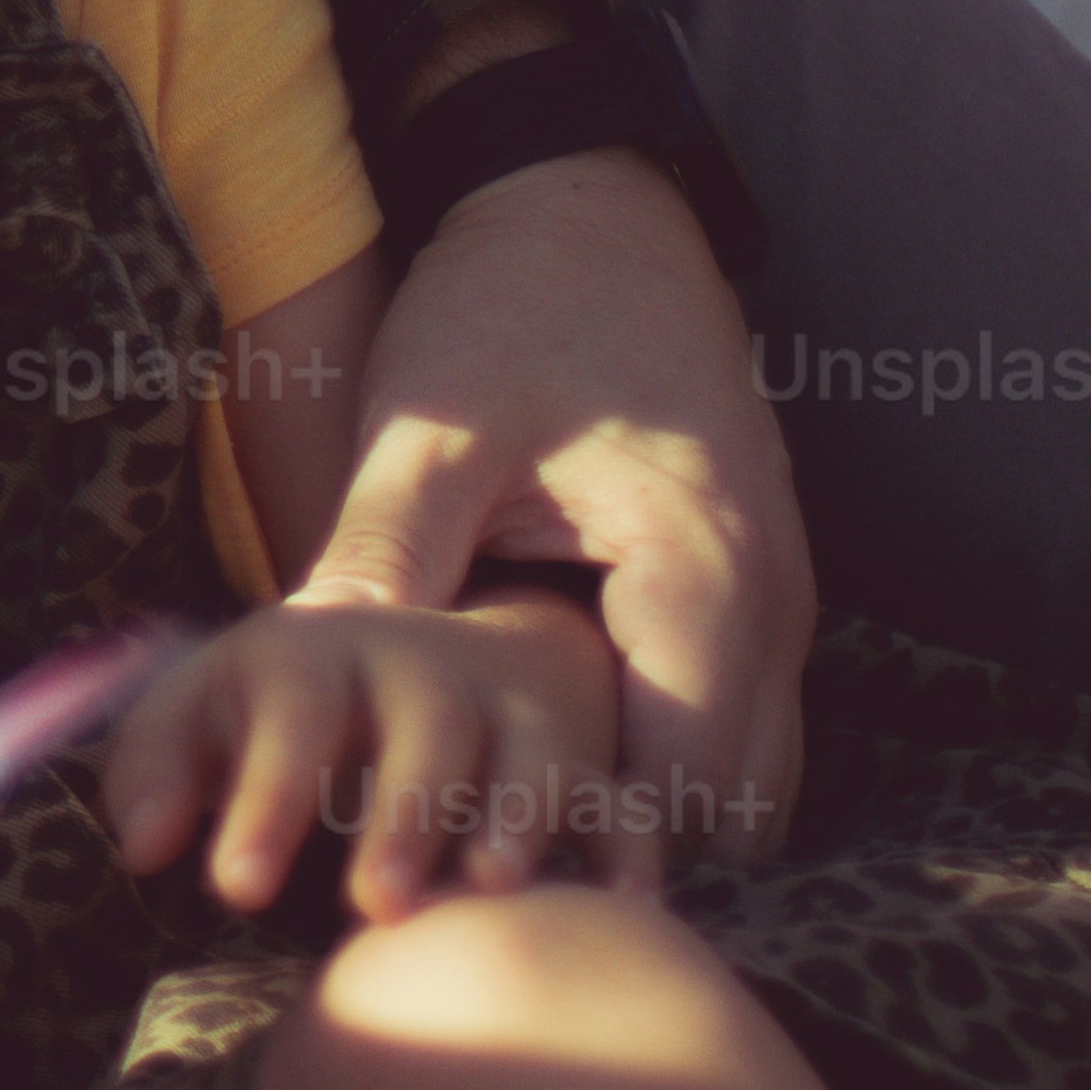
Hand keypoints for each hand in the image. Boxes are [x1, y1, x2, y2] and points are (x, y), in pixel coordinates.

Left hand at [103, 593, 628, 924]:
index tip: (236, 888)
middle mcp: (425, 670)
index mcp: (319, 650)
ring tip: (493, 892)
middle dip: (399, 816)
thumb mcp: (206, 701)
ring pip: (533, 758)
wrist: (418, 638)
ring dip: (517, 821)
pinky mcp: (579, 758)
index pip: (293, 715)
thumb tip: (142, 848)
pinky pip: (624, 799)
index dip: (267, 797)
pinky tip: (627, 914)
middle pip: (424, 733)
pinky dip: (630, 850)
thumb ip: (160, 764)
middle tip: (374, 904)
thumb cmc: (279, 699)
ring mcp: (512, 710)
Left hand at [314, 154, 805, 876]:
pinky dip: (664, 760)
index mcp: (706, 562)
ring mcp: (781, 596)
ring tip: (509, 844)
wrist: (590, 206)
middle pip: (733, 799)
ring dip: (650, 813)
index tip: (481, 883)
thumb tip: (309, 672)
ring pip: (746, 772)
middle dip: (624, 849)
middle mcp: (775, 596)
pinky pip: (733, 718)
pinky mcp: (753, 590)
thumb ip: (382, 552)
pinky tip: (550, 772)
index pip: (684, 774)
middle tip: (486, 884)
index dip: (589, 840)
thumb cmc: (507, 306)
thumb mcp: (428, 427)